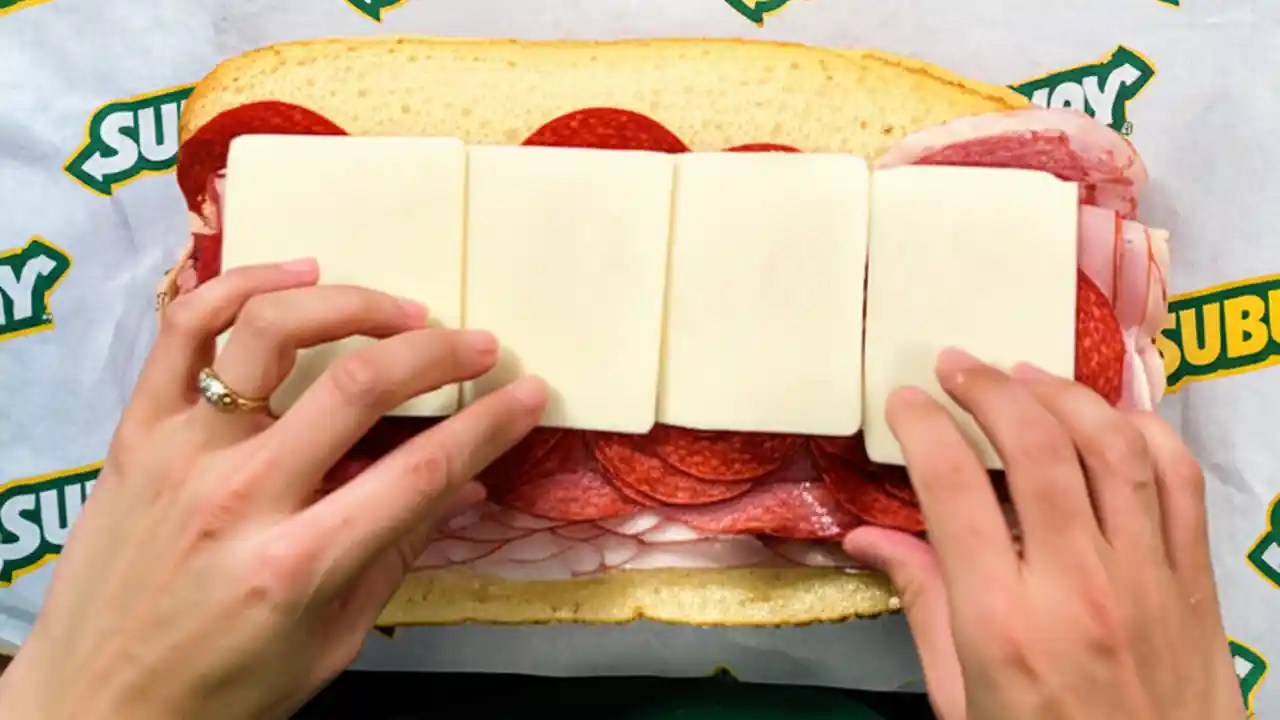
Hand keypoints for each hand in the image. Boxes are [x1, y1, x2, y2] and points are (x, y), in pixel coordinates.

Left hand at [0, 259, 546, 719]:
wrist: (94, 707)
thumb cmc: (224, 688)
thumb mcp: (330, 643)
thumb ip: (397, 556)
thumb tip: (466, 487)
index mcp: (298, 563)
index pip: (421, 471)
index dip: (490, 425)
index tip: (529, 394)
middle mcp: (240, 496)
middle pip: (357, 388)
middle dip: (438, 353)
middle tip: (479, 343)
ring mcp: (181, 453)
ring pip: (269, 335)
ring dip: (349, 306)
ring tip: (398, 311)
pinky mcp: (137, 431)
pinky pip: (184, 330)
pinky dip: (241, 285)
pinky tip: (296, 275)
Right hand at [843, 348, 1244, 719]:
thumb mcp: (960, 699)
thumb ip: (921, 606)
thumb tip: (868, 537)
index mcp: (1000, 622)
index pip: (954, 487)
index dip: (923, 426)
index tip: (904, 401)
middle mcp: (1076, 586)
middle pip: (1036, 447)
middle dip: (988, 388)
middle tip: (955, 365)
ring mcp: (1145, 577)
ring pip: (1112, 447)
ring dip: (1062, 394)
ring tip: (1023, 374)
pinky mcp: (1194, 579)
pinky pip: (1178, 479)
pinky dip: (1144, 431)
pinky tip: (1108, 418)